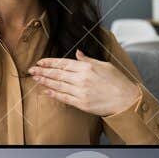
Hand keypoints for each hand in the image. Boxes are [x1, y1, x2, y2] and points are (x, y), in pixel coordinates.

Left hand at [28, 51, 142, 116]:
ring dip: (45, 81)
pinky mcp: (82, 103)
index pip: (63, 63)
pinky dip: (54, 94)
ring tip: (36, 78)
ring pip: (58, 85)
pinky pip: (64, 98)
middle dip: (43, 71)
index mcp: (87, 67)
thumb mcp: (105, 65)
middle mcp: (82, 79)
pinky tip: (46, 91)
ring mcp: (81, 92)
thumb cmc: (118, 82)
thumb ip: (88, 60)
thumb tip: (78, 53)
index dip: (49, 62)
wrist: (127, 100)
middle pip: (57, 73)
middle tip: (32, 70)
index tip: (40, 62)